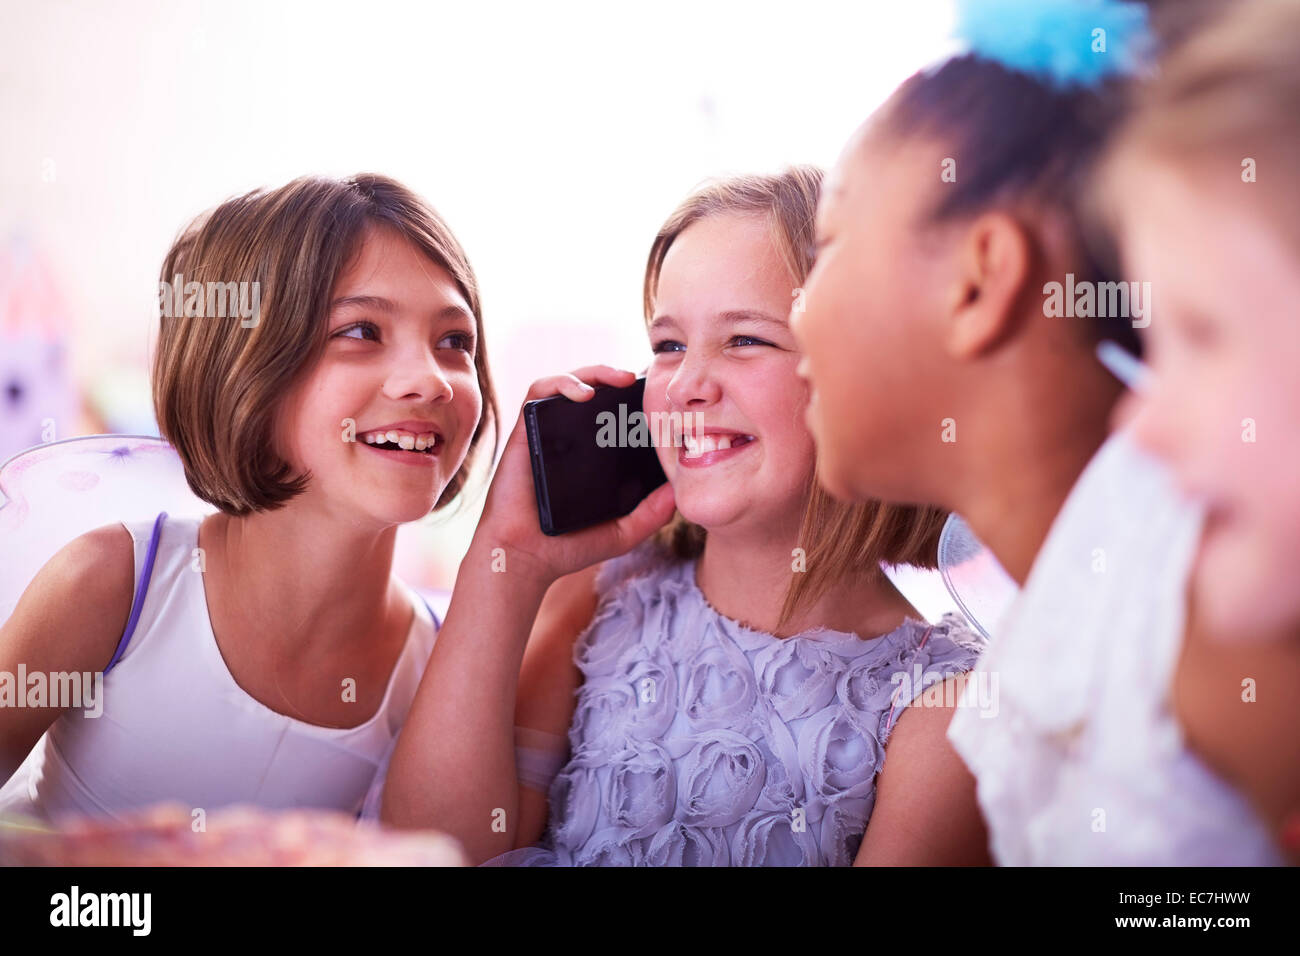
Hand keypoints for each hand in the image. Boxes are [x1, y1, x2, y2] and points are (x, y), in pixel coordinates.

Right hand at [471, 365, 675, 586]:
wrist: (524, 557)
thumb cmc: (567, 547)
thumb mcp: (623, 531)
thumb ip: (652, 514)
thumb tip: (680, 490)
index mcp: (590, 455)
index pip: (613, 413)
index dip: (635, 398)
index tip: (659, 397)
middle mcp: (568, 438)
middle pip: (594, 390)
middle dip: (618, 376)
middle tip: (642, 379)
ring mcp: (546, 432)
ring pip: (568, 382)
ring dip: (594, 372)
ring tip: (619, 379)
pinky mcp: (524, 431)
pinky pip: (538, 392)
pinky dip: (561, 383)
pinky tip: (584, 394)